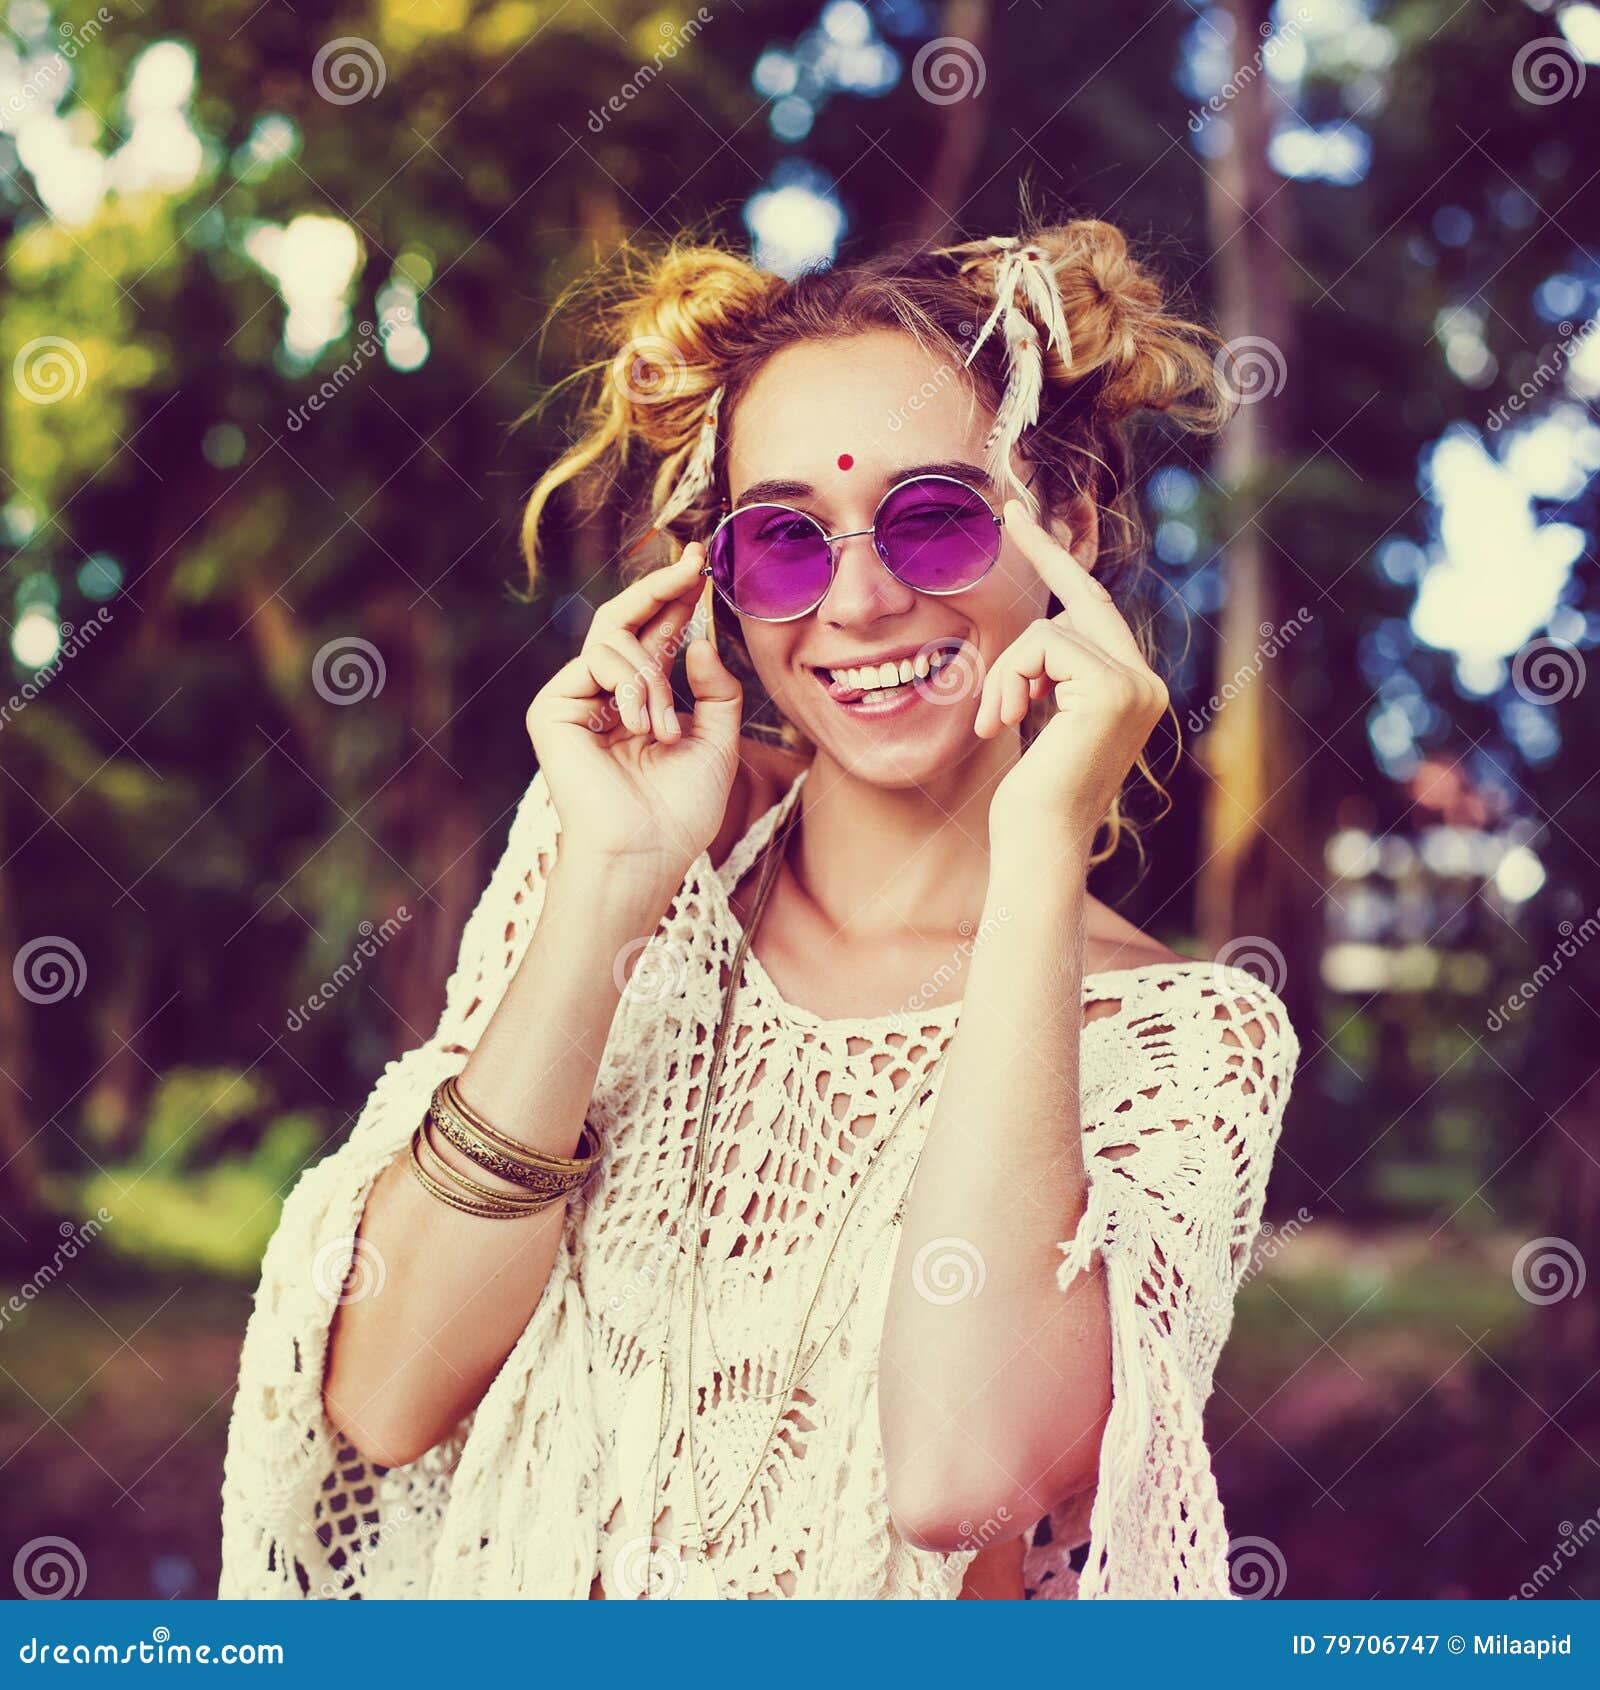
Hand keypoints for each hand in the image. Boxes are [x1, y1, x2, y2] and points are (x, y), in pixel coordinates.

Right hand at [525, 543, 742, 880]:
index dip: (677, 598)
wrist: (646, 851)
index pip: (656, 635)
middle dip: (662, 587)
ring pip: (616, 640)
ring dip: (654, 680)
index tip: (702, 563)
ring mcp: (576, 699)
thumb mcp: (719, 741)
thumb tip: (701, 640)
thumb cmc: (682, 810)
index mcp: (641, 701)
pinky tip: (643, 729)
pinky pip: (598, 661)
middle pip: (625, 619)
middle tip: (694, 563)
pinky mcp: (553, 708)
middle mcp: (605, 695)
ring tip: (666, 732)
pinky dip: (631, 689)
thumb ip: (716, 690)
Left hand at [975, 502, 1167, 859]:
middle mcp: (1145, 681)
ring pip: (1047, 633)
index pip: (1096, 612)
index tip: (1027, 523)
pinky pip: (1041, 649)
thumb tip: (1045, 636)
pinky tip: (1006, 725)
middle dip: (1046, 552)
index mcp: (1132, 688)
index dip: (1063, 565)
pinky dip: (1009, 681)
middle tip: (1008, 510)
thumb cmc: (1030, 797)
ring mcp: (1136, 683)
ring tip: (997, 722)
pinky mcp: (1113, 687)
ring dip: (1004, 676)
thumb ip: (1054, 679)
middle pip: (1085, 598)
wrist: (1037, 844)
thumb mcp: (1042, 722)